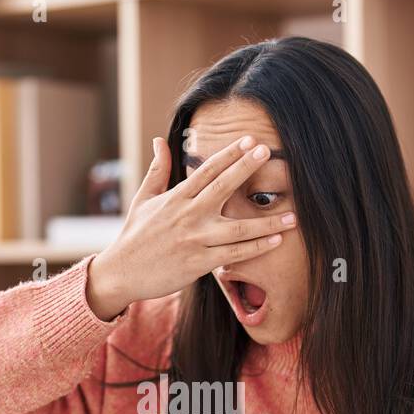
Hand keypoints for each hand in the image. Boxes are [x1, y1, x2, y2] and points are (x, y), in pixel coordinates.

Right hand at [85, 135, 298, 319]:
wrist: (121, 273)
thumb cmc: (134, 235)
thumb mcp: (143, 199)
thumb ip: (157, 170)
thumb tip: (159, 141)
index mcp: (176, 198)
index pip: (207, 170)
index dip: (230, 154)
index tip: (250, 140)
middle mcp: (187, 216)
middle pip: (222, 188)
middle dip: (246, 169)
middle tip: (268, 152)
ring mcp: (195, 240)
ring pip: (237, 228)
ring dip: (266, 222)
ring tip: (292, 215)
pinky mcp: (199, 264)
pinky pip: (233, 255)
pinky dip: (256, 248)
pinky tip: (276, 241)